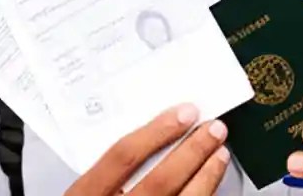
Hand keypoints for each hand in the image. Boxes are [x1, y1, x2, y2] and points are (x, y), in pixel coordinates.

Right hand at [65, 104, 232, 194]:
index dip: (158, 132)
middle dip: (192, 150)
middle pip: (160, 180)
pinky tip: (212, 186)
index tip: (183, 114)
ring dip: (206, 176)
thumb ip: (105, 169)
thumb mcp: (82, 191)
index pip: (124, 157)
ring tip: (219, 153)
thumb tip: (146, 136)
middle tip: (212, 128)